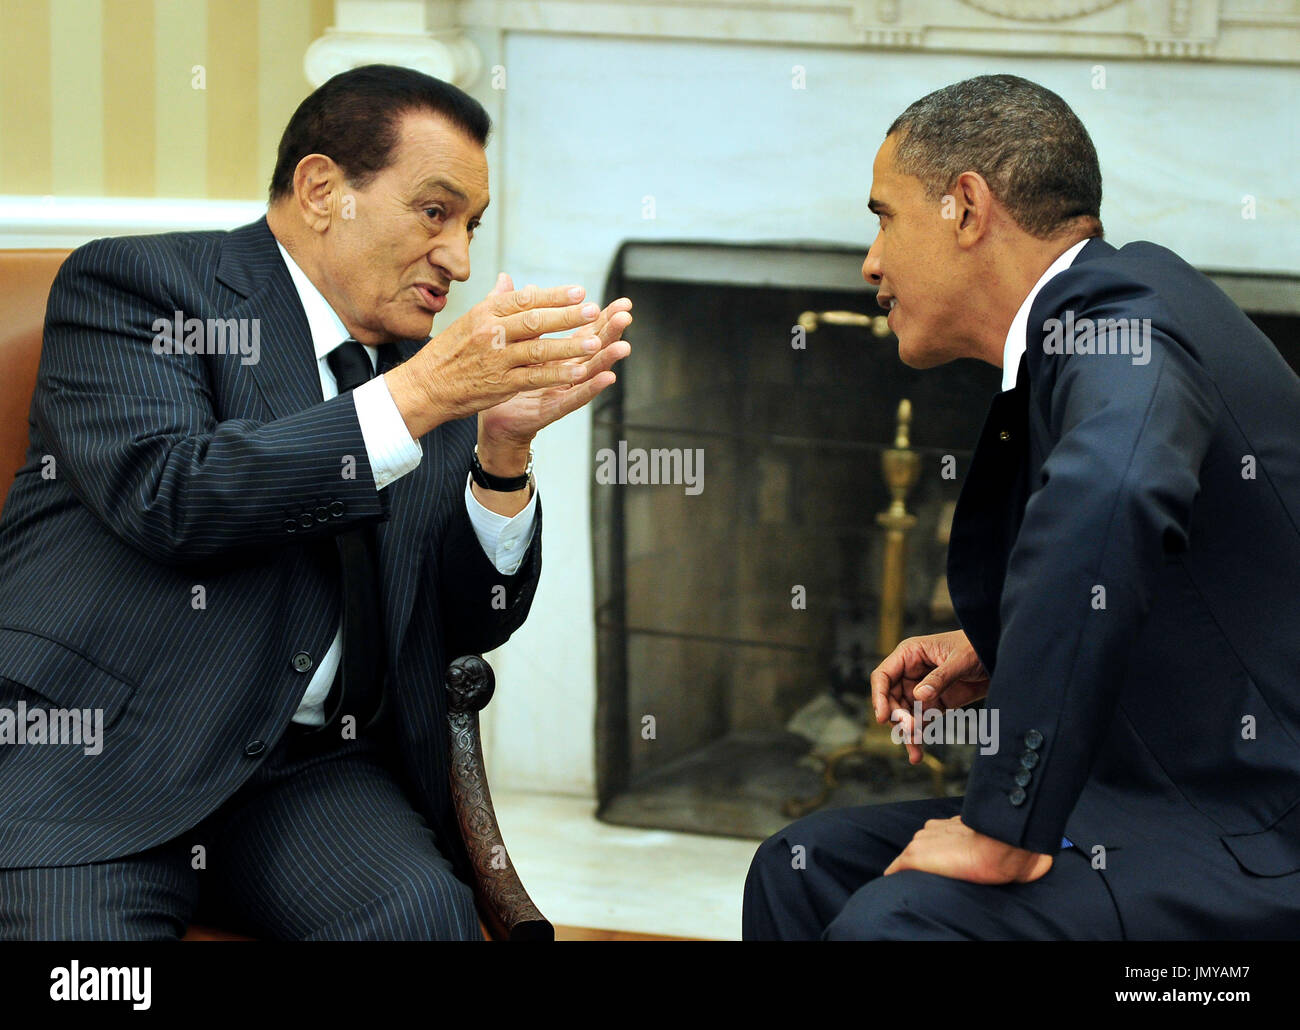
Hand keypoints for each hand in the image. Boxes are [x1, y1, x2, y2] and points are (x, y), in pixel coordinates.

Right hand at [385, 274, 608, 438]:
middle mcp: (492, 332)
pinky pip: (535, 377)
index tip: (580, 292)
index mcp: (486, 313)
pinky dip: (558, 373)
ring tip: (595, 343)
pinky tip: (579, 372)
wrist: (427, 386)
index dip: (554, 296)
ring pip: (539, 349)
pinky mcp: (501, 383)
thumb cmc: (450, 352)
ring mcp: (496, 358)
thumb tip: (509, 279)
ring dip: (569, 346)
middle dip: (567, 316)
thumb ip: (495, 300)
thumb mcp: (469, 320)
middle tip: (594, 311)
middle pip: (535, 321)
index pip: (525, 300)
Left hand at [478, 274, 631, 450]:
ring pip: (589, 371)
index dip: (604, 317)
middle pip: (594, 348)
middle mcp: (567, 370)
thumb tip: (527, 286)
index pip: (587, 331)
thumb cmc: (504, 379)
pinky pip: (575, 397)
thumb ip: (523, 315)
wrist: (491, 414)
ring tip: (623, 346)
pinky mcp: (554, 408)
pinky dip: (591, 387)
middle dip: (611, 332)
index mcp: (560, 352)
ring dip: (607, 359)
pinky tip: (608, 378)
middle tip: (626, 317)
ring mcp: (563, 389)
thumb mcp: (514, 343)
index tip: (623, 303)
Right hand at [870, 629, 988, 764]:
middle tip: (911, 730)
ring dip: (907, 734)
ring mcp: (921, 690)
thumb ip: (940, 677)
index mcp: (910, 654)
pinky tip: (916, 754)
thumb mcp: (960, 660)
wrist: (1000, 658)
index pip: (883, 676)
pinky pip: (920, 723)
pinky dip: (918, 739)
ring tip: (915, 751)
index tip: (882, 718)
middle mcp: (910, 673)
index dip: (878, 696)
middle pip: (890, 699)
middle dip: (898, 717)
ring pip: (904, 715)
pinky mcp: (934, 705)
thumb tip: (918, 695)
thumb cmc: (978, 647)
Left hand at [883, 815, 1052, 883]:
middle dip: (925, 862)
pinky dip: (895, 876)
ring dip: (913, 869)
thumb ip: (999, 844)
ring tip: (921, 884)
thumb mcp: (1000, 840)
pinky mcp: (914, 856)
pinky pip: (896, 868)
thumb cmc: (1008, 844)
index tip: (945, 863)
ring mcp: (920, 842)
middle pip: (920, 849)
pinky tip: (892, 884)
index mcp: (948, 825)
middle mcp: (930, 830)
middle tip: (937, 875)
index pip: (935, 841)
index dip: (938, 854)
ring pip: (909, 858)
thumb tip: (1038, 862)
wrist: (1001, 844)